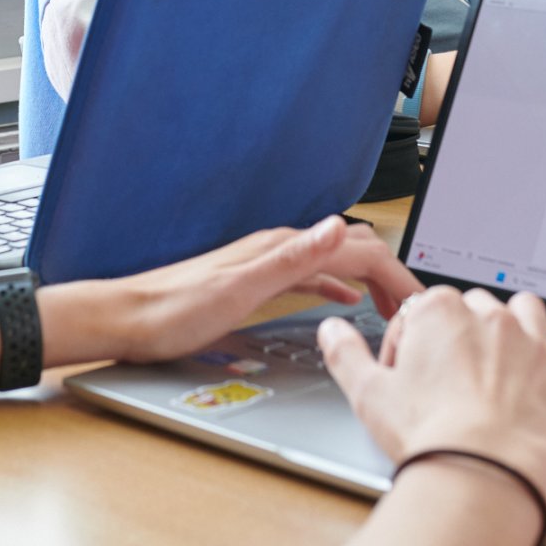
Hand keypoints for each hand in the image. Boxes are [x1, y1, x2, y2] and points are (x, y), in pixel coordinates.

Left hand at [41, 216, 421, 365]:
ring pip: (334, 262)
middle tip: (415, 310)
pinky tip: (342, 298)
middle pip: (352, 249)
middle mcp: (277, 248)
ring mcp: (266, 263)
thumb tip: (337, 226)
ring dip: (369, 279)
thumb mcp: (239, 289)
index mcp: (281, 247)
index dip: (395, 274)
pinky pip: (311, 276)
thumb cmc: (174, 310)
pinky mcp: (255, 281)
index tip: (418, 304)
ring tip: (392, 307)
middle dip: (390, 274)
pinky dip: (338, 284)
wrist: (127, 319)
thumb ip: (292, 259)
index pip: (358, 248)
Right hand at [318, 286, 545, 507]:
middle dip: (463, 332)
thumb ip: (346, 354)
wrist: (486, 479)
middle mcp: (494, 320)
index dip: (410, 342)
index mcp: (442, 314)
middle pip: (476, 306)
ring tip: (500, 366)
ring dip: (515, 329)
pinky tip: (542, 388)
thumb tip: (333, 330)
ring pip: (528, 313)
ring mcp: (537, 347)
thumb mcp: (368, 395)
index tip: (407, 373)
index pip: (422, 308)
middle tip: (449, 377)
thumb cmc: (429, 438)